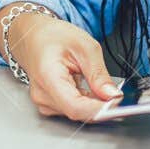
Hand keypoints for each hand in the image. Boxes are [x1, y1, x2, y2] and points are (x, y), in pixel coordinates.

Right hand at [1, 8, 121, 121]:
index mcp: (48, 77)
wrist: (32, 36)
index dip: (99, 109)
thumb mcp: (84, 46)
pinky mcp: (48, 105)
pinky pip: (72, 109)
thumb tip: (112, 96)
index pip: (75, 107)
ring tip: (91, 79)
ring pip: (77, 112)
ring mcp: (43, 102)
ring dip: (92, 102)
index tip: (116, 103)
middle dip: (99, 105)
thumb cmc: (53, 37)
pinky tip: (83, 85)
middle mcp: (42, 95)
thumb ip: (99, 74)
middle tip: (114, 90)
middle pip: (78, 112)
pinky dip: (84, 101)